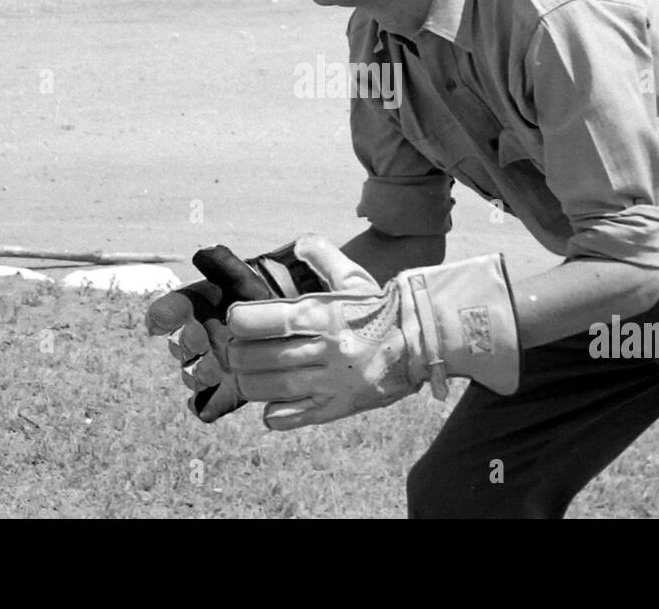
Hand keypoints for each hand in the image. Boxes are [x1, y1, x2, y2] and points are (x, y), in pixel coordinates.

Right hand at [145, 245, 276, 421]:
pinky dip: (205, 405)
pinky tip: (209, 403)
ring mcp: (209, 367)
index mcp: (195, 311)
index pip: (166, 313)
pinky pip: (205, 405)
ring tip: (215, 371)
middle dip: (186, 345)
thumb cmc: (264, 300)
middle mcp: (197, 340)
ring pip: (190, 375)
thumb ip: (225, 265)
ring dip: (197, 373)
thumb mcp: (248, 280)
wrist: (291, 328)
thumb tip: (200, 253)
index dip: (166, 315)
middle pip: (177, 346)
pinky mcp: (225, 393)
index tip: (175, 316)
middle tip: (202, 340)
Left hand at [228, 235, 417, 429]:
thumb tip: (300, 243)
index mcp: (326, 315)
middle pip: (264, 358)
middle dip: (239, 354)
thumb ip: (325, 256)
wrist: (422, 343)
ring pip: (274, 389)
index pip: (269, 320)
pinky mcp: (340, 406)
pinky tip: (270, 407)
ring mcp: (334, 382)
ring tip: (244, 376)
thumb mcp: (355, 278)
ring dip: (250, 384)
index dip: (243, 320)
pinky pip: (298, 416)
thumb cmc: (382, 309)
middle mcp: (327, 350)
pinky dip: (276, 415)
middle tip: (235, 350)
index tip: (236, 320)